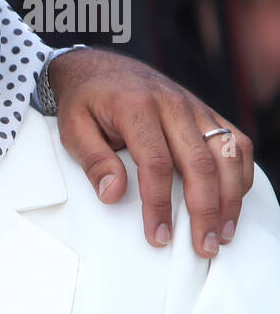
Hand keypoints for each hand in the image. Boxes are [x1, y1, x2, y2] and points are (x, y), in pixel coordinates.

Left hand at [48, 48, 253, 258]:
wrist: (99, 67)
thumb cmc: (84, 103)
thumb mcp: (73, 129)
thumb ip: (93, 161)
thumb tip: (113, 196)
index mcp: (137, 108)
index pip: (156, 164)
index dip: (160, 204)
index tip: (158, 236)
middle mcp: (173, 104)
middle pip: (200, 163)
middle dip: (205, 210)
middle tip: (204, 247)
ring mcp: (195, 107)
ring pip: (227, 154)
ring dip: (230, 197)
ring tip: (222, 234)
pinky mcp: (206, 111)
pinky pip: (235, 142)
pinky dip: (240, 173)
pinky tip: (232, 201)